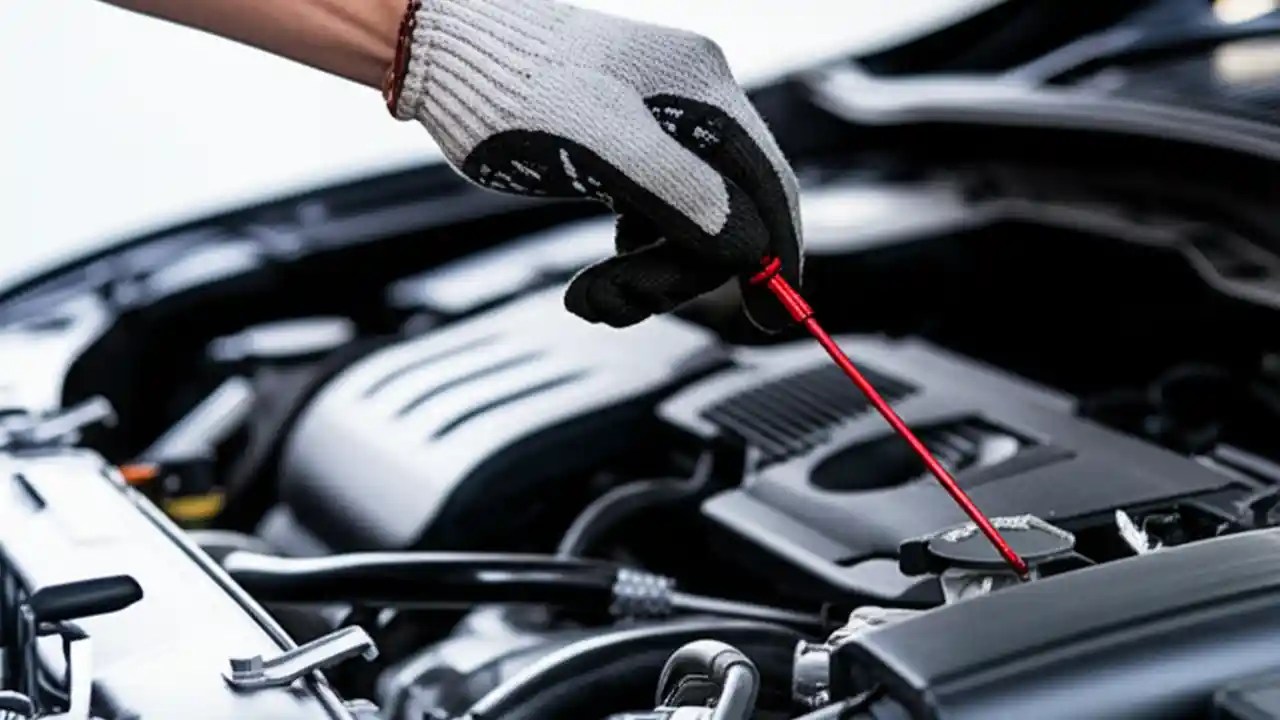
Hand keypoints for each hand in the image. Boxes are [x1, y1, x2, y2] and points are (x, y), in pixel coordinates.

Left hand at [391, 0, 802, 329]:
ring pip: (690, 226)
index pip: (769, 187)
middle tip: (613, 302)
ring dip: (647, 275)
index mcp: (700, 93)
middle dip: (676, 275)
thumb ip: (677, 190)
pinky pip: (658, 218)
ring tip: (590, 295)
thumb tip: (748, 244)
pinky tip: (598, 269)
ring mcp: (661, 129)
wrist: (445, 55)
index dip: (777, 258)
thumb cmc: (509, 89)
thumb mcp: (596, 144)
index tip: (771, 318)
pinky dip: (633, 257)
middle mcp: (692, 106)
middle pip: (727, 216)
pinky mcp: (629, 150)